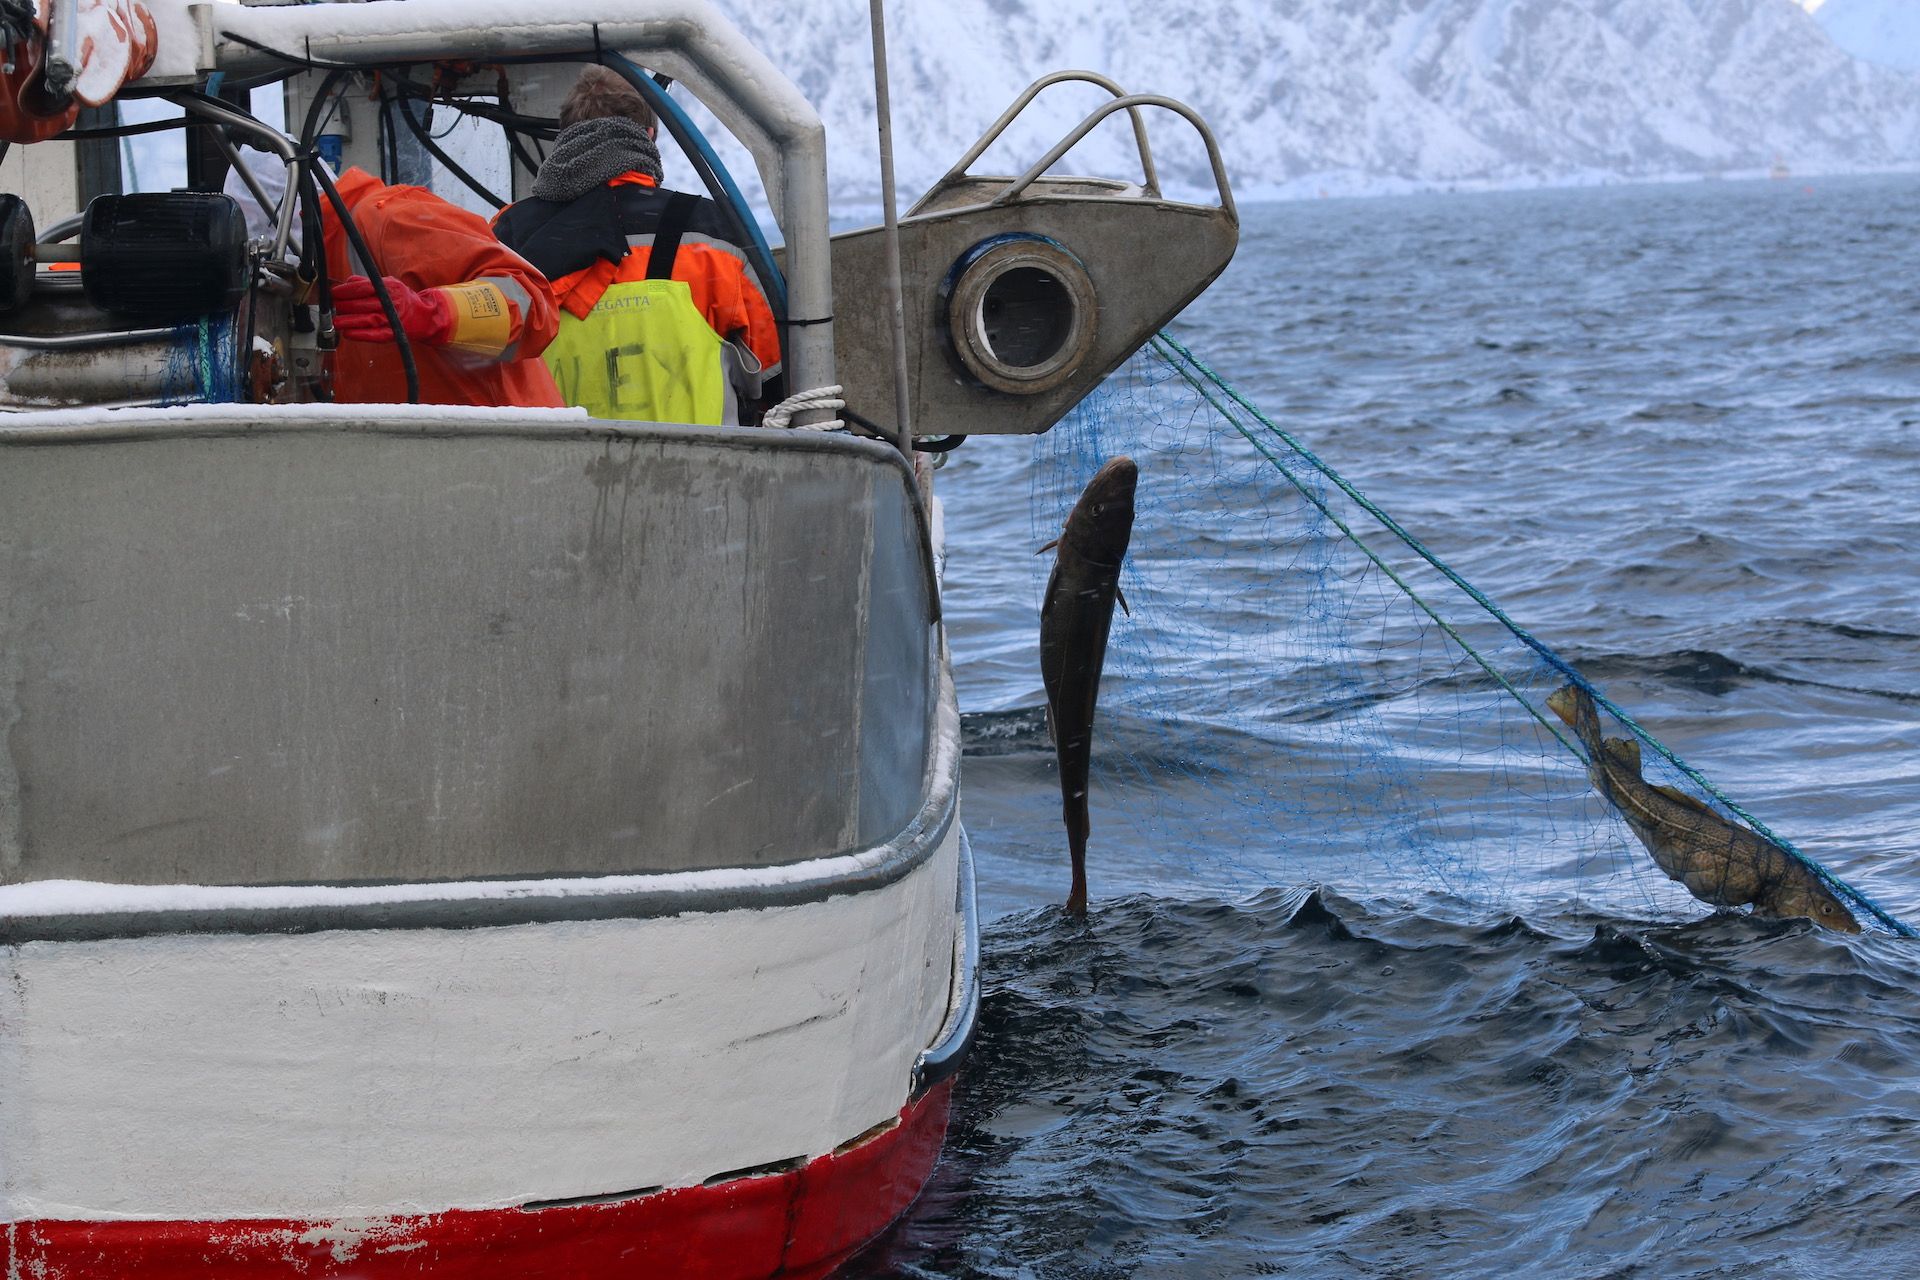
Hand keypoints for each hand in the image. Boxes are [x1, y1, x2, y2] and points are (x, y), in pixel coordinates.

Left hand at [332, 275, 454, 345]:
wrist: (425, 316)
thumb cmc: (403, 299)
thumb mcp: (389, 283)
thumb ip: (368, 282)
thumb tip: (347, 282)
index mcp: (389, 288)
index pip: (363, 287)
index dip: (346, 291)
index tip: (335, 293)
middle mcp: (391, 303)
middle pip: (361, 304)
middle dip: (344, 306)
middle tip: (335, 307)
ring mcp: (392, 319)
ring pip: (366, 320)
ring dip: (348, 321)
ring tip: (336, 321)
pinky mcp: (393, 334)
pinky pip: (374, 335)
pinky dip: (360, 335)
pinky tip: (348, 334)